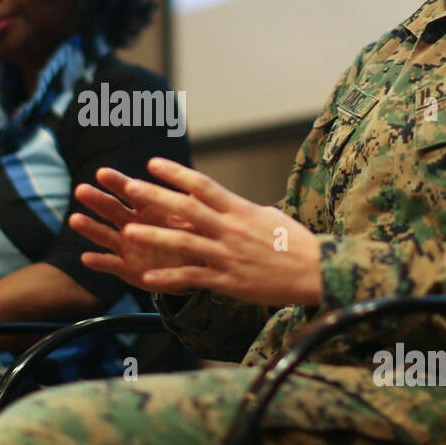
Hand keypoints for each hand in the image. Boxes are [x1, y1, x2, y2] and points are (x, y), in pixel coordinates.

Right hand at [70, 165, 204, 293]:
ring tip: (74, 219)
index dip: (117, 183)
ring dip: (90, 228)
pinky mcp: (126, 268)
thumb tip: (198, 183)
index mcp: (147, 208)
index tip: (102, 173)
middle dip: (96, 200)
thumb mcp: (194, 218)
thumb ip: (194, 201)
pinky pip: (111, 264)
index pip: (129, 192)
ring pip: (105, 235)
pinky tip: (85, 258)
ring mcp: (127, 246)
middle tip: (81, 190)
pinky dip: (99, 262)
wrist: (193, 268)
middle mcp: (131, 224)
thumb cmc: (191, 237)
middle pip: (111, 210)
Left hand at [91, 157, 323, 307]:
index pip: (202, 185)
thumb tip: (221, 198)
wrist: (316, 272)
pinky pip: (193, 277)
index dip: (175, 173)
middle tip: (129, 186)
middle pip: (187, 208)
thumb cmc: (295, 243)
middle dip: (156, 197)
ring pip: (185, 242)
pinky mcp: (228, 281)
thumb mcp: (268, 217)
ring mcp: (228, 255)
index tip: (152, 163)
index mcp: (239, 209)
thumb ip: (239, 208)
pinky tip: (148, 277)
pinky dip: (170, 277)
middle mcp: (231, 229)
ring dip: (155, 235)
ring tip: (129, 230)